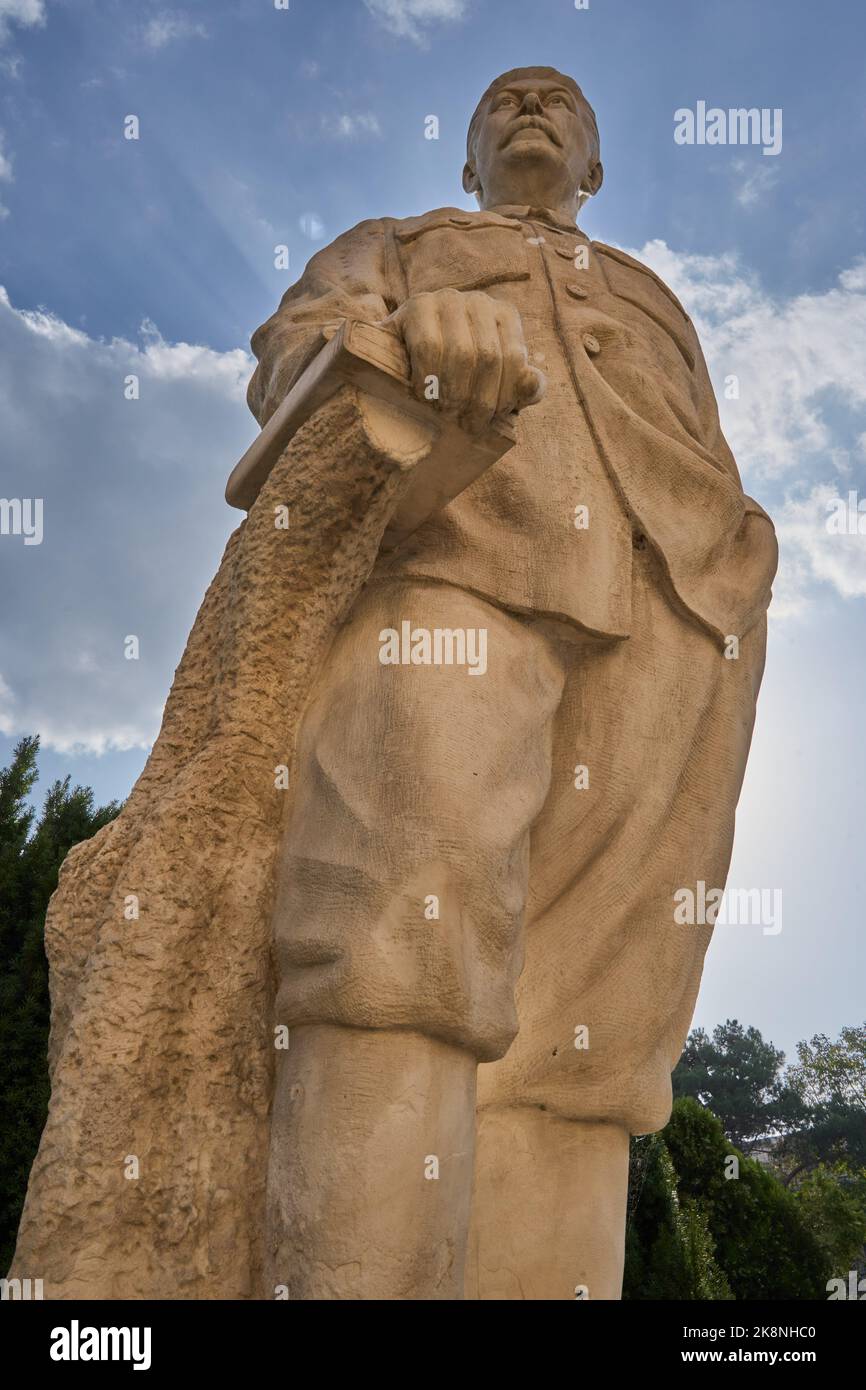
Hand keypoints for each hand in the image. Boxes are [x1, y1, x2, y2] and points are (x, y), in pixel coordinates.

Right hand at [384, 289, 544, 434]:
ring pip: (460, 353)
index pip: (514, 358)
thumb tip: (533, 383)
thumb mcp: (496, 385)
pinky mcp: (418, 306)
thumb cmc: (460, 378)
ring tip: (445, 414)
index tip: (488, 422)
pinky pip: (428, 346)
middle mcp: (480, 301)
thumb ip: (523, 388)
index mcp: (506, 315)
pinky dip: (428, 378)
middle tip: (466, 425)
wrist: (407, 359)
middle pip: (488, 357)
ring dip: (452, 392)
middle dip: (477, 400)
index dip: (503, 396)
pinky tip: (424, 395)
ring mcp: (448, 299)